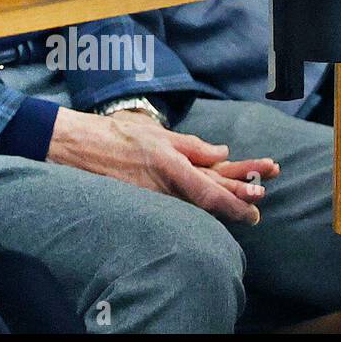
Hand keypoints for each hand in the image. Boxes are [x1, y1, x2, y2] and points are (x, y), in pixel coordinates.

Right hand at [46, 107, 278, 223]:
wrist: (79, 148)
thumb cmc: (117, 136)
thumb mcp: (157, 134)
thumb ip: (191, 145)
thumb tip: (222, 153)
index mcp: (174, 165)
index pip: (214, 190)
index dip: (238, 198)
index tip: (260, 199)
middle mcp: (169, 185)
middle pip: (211, 197)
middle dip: (240, 197)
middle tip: (261, 199)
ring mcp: (158, 196)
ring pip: (197, 202)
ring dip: (224, 201)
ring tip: (249, 208)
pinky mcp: (147, 201)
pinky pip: (179, 203)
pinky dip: (199, 202)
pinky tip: (212, 205)